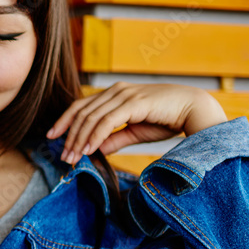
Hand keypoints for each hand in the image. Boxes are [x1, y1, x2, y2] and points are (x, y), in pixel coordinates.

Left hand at [46, 82, 226, 164]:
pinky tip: (88, 150)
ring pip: (91, 118)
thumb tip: (95, 150)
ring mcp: (124, 94)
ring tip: (72, 158)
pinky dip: (94, 136)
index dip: (64, 121)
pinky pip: (107, 121)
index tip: (52, 137)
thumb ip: (114, 139)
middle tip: (63, 156)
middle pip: (81, 113)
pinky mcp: (134, 102)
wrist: (195, 109)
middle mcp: (116, 91)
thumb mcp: (134, 132)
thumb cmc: (167, 119)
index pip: (81, 106)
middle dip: (69, 136)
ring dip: (79, 140)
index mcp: (114, 94)